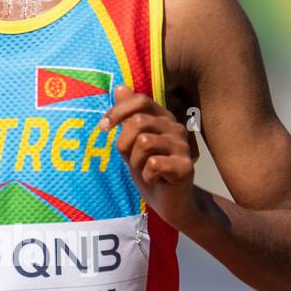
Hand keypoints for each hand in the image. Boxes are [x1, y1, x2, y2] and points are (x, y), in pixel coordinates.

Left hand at [99, 83, 197, 227]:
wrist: (171, 203)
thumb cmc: (151, 172)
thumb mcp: (132, 144)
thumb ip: (127, 117)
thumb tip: (120, 87)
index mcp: (163, 118)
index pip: (140, 100)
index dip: (118, 111)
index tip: (104, 127)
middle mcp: (176, 127)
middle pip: (138, 122)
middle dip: (125, 144)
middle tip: (132, 161)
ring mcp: (183, 146)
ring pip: (144, 143)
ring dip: (136, 162)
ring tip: (146, 170)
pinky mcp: (186, 166)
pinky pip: (153, 164)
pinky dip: (147, 176)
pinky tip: (156, 180)